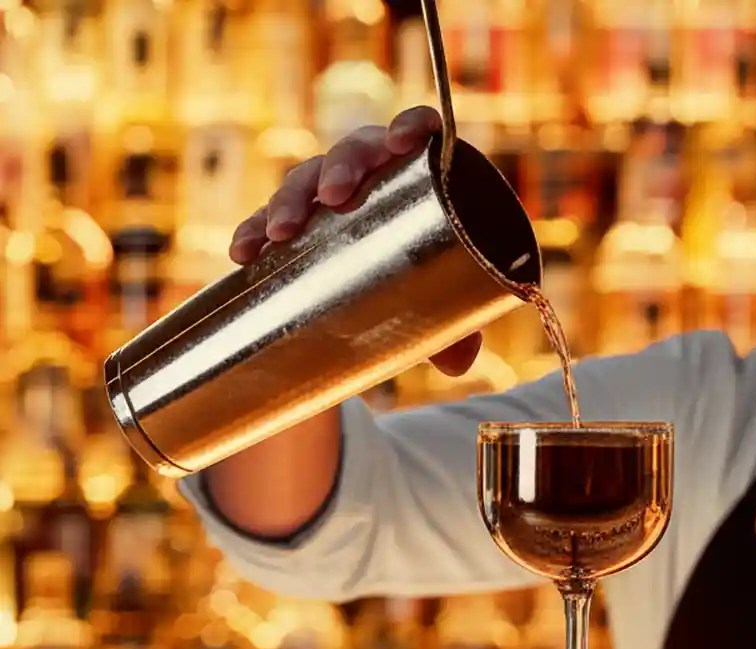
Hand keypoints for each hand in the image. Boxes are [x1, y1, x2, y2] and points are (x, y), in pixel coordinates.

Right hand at [227, 106, 482, 376]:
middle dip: (337, 169)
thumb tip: (460, 363)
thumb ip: (459, 327)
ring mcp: (335, 192)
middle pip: (353, 151)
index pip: (416, 132)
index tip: (402, 142)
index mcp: (422, 172)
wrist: (406, 287)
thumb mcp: (452, 303)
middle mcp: (376, 171)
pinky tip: (243, 251)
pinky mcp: (303, 221)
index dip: (410, 126)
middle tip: (330, 198)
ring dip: (288, 200)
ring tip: (277, 234)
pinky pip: (273, 216)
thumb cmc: (439, 278)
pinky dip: (256, 229)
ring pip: (307, 179)